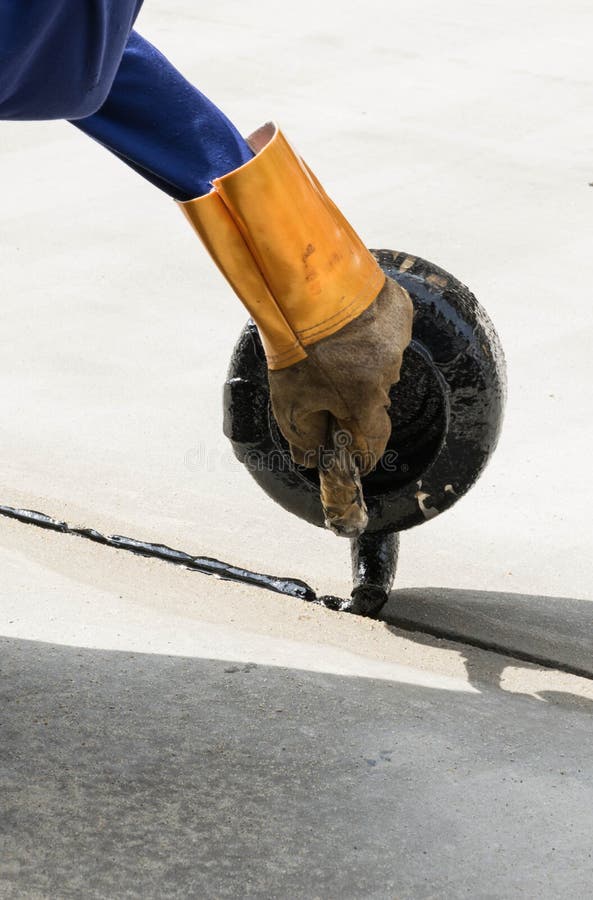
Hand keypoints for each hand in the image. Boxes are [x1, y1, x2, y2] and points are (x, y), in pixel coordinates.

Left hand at [268, 276, 413, 535]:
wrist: (307, 283)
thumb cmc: (296, 344)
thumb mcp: (288, 402)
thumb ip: (304, 437)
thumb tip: (312, 457)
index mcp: (365, 402)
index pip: (373, 444)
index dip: (362, 457)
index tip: (353, 460)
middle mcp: (389, 375)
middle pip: (374, 403)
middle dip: (352, 403)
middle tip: (323, 389)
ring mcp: (397, 342)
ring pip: (379, 366)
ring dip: (358, 365)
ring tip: (329, 348)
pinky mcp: (399, 312)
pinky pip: (385, 333)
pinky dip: (367, 333)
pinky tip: (344, 323)